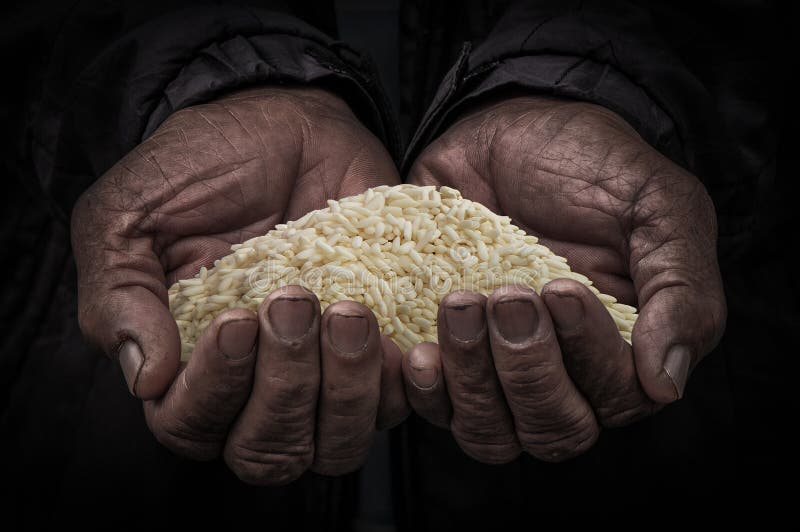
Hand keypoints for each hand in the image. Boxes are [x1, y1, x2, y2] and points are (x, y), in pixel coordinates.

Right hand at [72, 87, 408, 482]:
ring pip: (336, 443)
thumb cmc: (201, 168)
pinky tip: (394, 330)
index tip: (236, 320)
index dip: (212, 392)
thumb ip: (119, 296)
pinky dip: (399, 379)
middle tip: (292, 303)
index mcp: (188, 362)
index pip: (191, 426)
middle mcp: (256, 382)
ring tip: (347, 310)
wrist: (285, 123)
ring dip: (344, 388)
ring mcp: (322, 371)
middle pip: (268, 452)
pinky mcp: (379, 348)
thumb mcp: (131, 217)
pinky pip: (400, 403)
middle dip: (283, 390)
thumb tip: (145, 379)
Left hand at [403, 96, 725, 462]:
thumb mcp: (659, 208)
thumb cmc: (592, 165)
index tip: (560, 288)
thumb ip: (681, 290)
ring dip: (473, 379)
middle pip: (552, 429)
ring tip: (460, 304)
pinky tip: (419, 349)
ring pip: (490, 432)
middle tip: (507, 297)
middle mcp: (562, 369)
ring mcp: (497, 366)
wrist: (512, 126)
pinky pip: (432, 407)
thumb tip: (665, 385)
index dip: (589, 356)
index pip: (615, 397)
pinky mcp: (446, 351)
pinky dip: (425, 389)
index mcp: (622, 344)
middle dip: (528, 370)